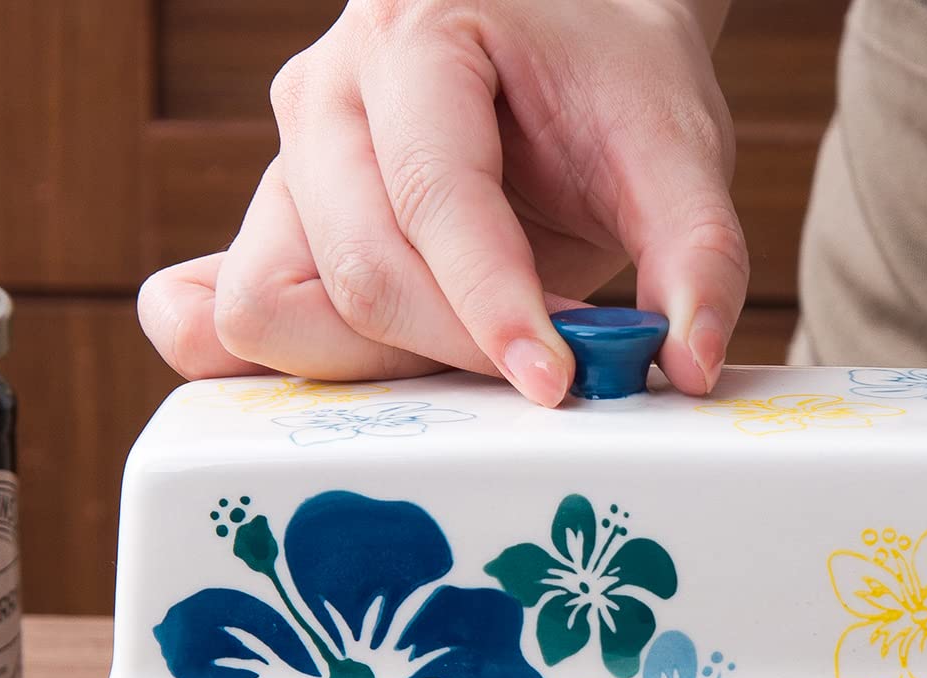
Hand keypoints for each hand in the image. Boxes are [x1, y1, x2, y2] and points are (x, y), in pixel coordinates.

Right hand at [137, 0, 745, 405]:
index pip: (436, 199)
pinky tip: (334, 393)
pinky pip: (228, 315)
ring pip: (275, 307)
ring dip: (374, 370)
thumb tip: (688, 366)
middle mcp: (328, 94)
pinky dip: (269, 366)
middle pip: (354, 271)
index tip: (556, 383)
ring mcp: (289, 166)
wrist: (560, 40)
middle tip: (538, 371)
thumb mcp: (676, 145)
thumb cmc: (607, 81)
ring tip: (468, 365)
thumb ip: (698, 252)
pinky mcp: (279, 230)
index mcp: (419, 35)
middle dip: (450, 350)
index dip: (491, 310)